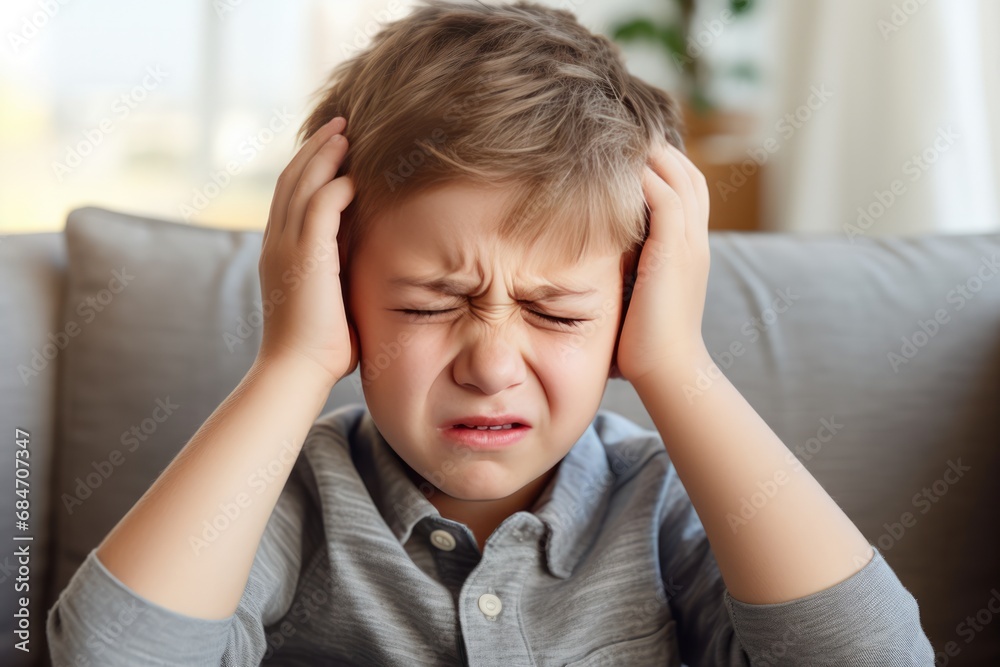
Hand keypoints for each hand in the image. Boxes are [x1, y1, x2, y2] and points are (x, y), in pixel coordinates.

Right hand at [256, 115, 358, 386]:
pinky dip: (336, 186)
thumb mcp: (330, 301)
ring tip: (345, 133)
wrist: (296, 371)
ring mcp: (286, 248)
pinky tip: (354, 175)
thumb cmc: (320, 349)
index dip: (309, 168)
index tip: (332, 150)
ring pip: (302, 184)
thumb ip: (339, 277)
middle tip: (339, 125)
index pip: (290, 196)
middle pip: (292, 179)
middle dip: (316, 148)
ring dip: (325, 155)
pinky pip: (319, 207)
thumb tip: (363, 270)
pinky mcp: (304, 257)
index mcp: (280, 252)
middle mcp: (277, 243)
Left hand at [612, 138, 710, 383]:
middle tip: (621, 132)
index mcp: (688, 250)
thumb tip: (592, 264)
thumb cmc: (644, 345)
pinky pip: (666, 198)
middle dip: (657, 149)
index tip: (627, 153)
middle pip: (688, 173)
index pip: (686, 190)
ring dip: (650, 154)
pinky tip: (618, 166)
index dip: (662, 167)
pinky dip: (646, 177)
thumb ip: (625, 270)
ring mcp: (688, 245)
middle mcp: (694, 241)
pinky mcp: (674, 253)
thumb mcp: (636, 294)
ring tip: (619, 137)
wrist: (669, 373)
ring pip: (680, 177)